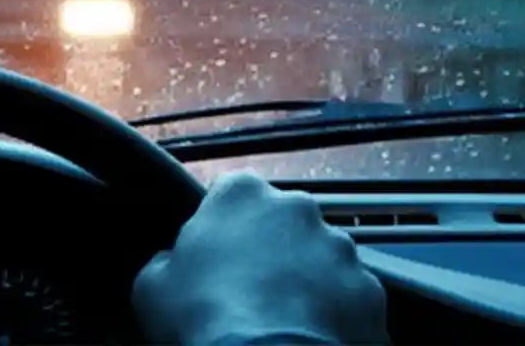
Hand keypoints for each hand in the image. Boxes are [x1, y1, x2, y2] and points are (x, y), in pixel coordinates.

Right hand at [132, 172, 387, 344]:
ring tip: (284, 321)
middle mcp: (298, 208)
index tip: (214, 255)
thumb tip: (170, 263)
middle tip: (249, 291)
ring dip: (308, 281)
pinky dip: (337, 314)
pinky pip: (351, 298)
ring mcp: (342, 249)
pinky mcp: (373, 291)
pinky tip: (311, 338)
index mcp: (242, 195)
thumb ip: (165, 261)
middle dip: (272, 249)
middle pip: (283, 222)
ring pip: (322, 259)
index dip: (221, 225)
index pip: (231, 192)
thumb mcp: (151, 286)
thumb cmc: (202, 317)